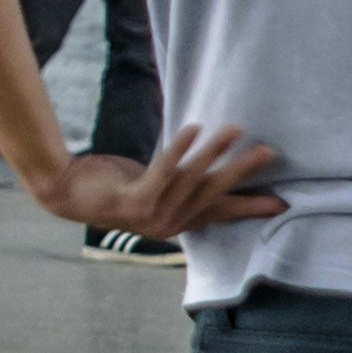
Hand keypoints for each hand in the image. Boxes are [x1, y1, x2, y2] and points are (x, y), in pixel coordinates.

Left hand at [39, 121, 285, 239]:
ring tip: (235, 129)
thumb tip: (212, 169)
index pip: (222, 213)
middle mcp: (169, 224)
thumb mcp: (156, 189)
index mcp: (178, 223)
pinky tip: (192, 128)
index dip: (251, 207)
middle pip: (213, 193)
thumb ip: (182, 185)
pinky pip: (162, 171)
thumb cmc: (116, 187)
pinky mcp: (133, 199)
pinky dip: (179, 149)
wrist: (68, 194)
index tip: (283, 203)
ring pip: (191, 179)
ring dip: (214, 152)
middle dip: (242, 172)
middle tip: (269, 152)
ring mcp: (151, 215)